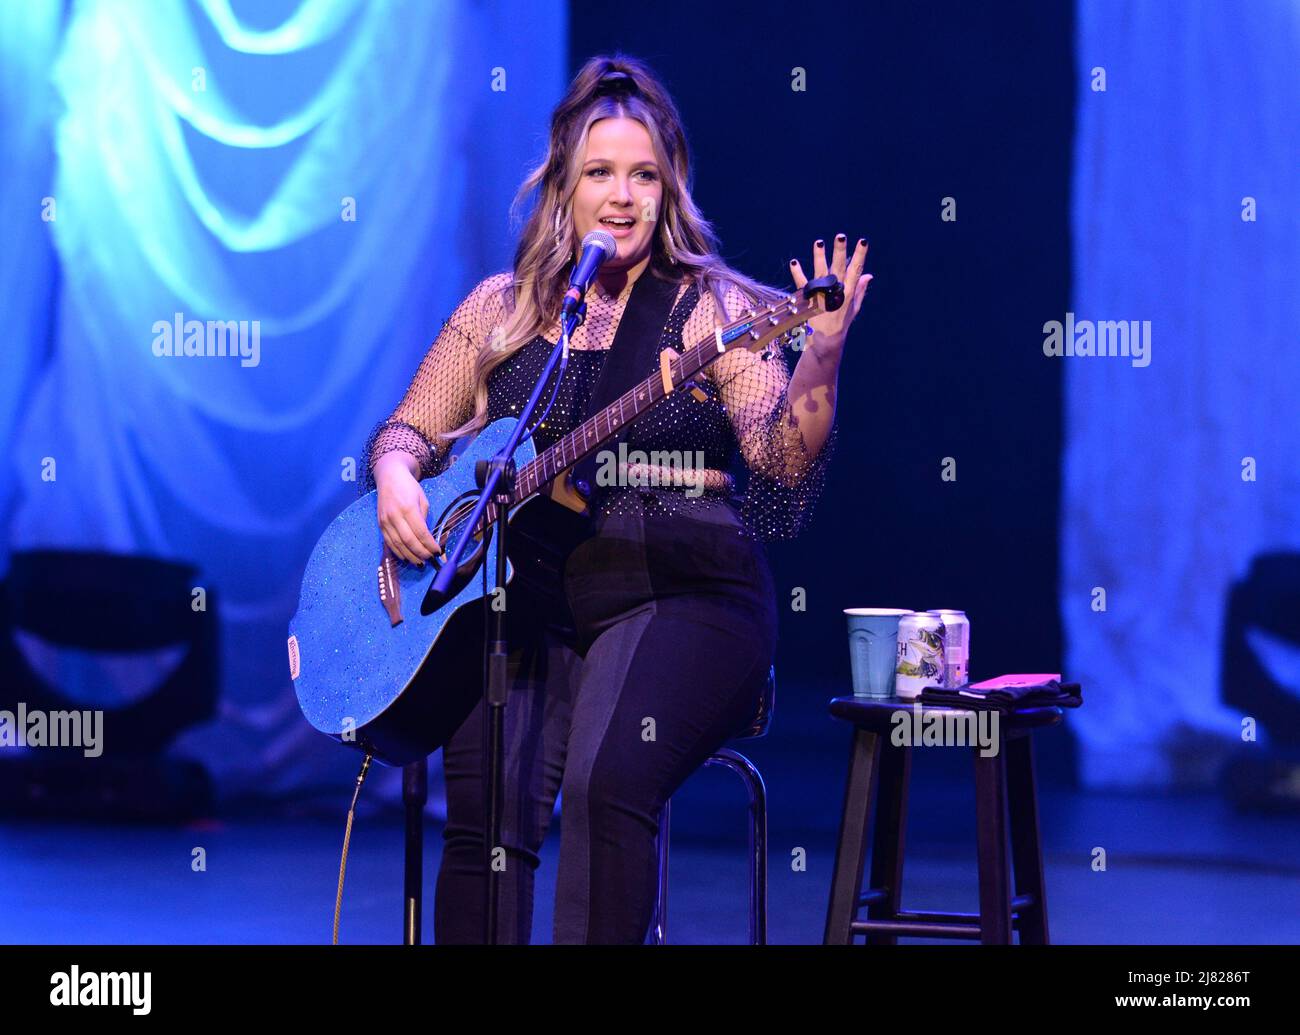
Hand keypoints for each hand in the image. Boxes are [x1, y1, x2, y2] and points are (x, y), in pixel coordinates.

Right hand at [374, 455, 442, 565]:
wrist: (389, 477)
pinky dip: (398, 552)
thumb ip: (424, 518)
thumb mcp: (422, 499)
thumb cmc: (409, 487)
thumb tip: (427, 537)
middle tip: (429, 559)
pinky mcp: (380, 524)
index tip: (437, 552)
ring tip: (420, 562)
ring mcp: (385, 521)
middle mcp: (395, 516)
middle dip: (421, 553)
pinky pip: (389, 542)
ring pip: (398, 544)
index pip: (421, 532)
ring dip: (410, 556)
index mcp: (408, 508)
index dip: (429, 545)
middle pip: (409, 541)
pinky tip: (406, 557)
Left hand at [789, 234, 871, 358]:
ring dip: (819, 257)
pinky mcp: (808, 300)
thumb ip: (860, 290)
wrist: (825, 341)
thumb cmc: (841, 323)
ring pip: (820, 273)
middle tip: (841, 236)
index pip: (856, 270)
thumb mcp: (854, 308)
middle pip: (838, 268)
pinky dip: (797, 273)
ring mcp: (821, 296)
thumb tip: (869, 274)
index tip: (863, 241)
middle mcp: (835, 292)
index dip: (860, 255)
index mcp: (848, 293)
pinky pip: (802, 284)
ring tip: (818, 242)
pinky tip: (794, 262)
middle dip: (840, 251)